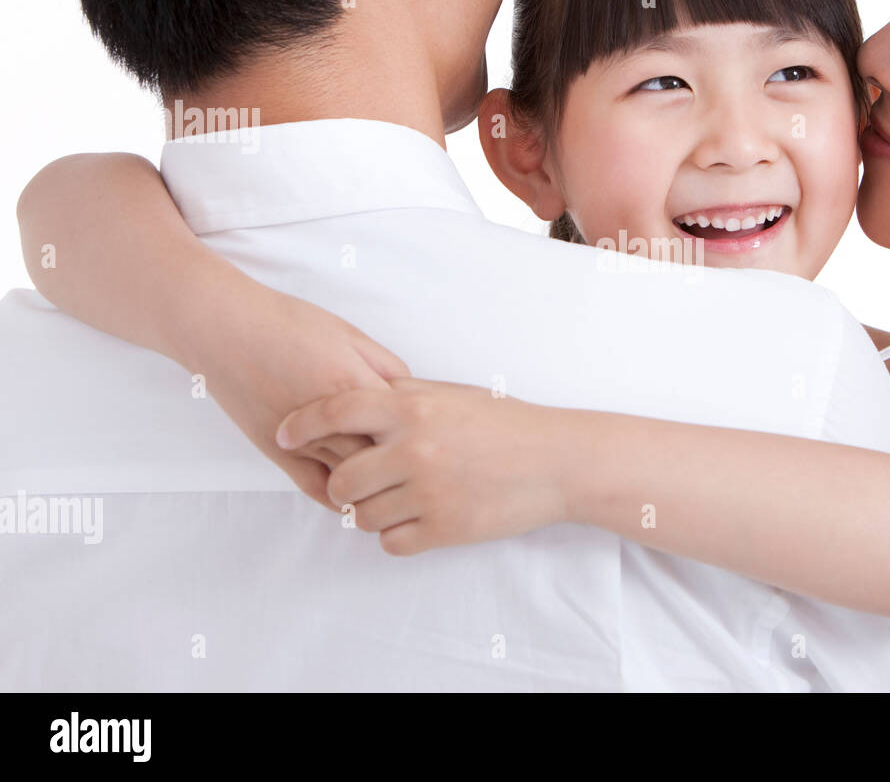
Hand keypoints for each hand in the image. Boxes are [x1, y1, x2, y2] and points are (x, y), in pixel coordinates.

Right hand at [180, 285, 409, 507]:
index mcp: (355, 386)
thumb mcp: (351, 334)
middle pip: (383, 459)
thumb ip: (387, 366)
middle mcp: (332, 421)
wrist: (225, 329)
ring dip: (378, 489)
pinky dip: (342, 501)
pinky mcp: (279, 454)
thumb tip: (412, 394)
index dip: (424, 433)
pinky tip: (360, 502)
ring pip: (354, 480)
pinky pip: (318, 490)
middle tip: (427, 474)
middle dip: (406, 466)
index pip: (405, 425)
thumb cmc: (289, 324)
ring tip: (401, 492)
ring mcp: (304, 441)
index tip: (437, 440)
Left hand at [275, 379, 568, 554]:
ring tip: (396, 500)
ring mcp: (428, 492)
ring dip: (370, 512)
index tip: (283, 434)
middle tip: (358, 483)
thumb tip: (355, 399)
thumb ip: (404, 398)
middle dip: (343, 484)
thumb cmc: (506, 423)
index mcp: (414, 408)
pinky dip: (395, 535)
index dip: (301, 424)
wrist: (557, 461)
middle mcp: (415, 449)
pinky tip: (415, 519)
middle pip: (341, 478)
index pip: (336, 411)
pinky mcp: (444, 528)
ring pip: (362, 516)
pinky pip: (391, 542)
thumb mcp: (452, 395)